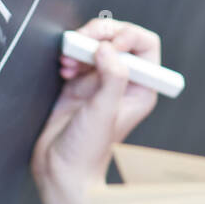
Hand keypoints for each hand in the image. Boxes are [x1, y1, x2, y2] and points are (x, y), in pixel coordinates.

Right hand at [30, 17, 161, 203]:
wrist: (59, 168)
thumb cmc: (88, 151)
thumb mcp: (105, 111)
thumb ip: (112, 76)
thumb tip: (107, 48)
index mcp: (141, 88)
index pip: (145, 44)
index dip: (128, 36)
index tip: (108, 45)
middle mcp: (123, 81)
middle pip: (118, 37)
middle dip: (100, 35)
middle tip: (84, 42)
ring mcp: (99, 81)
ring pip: (96, 43)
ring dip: (81, 44)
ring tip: (70, 60)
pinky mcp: (79, 83)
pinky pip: (77, 54)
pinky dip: (69, 54)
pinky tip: (64, 68)